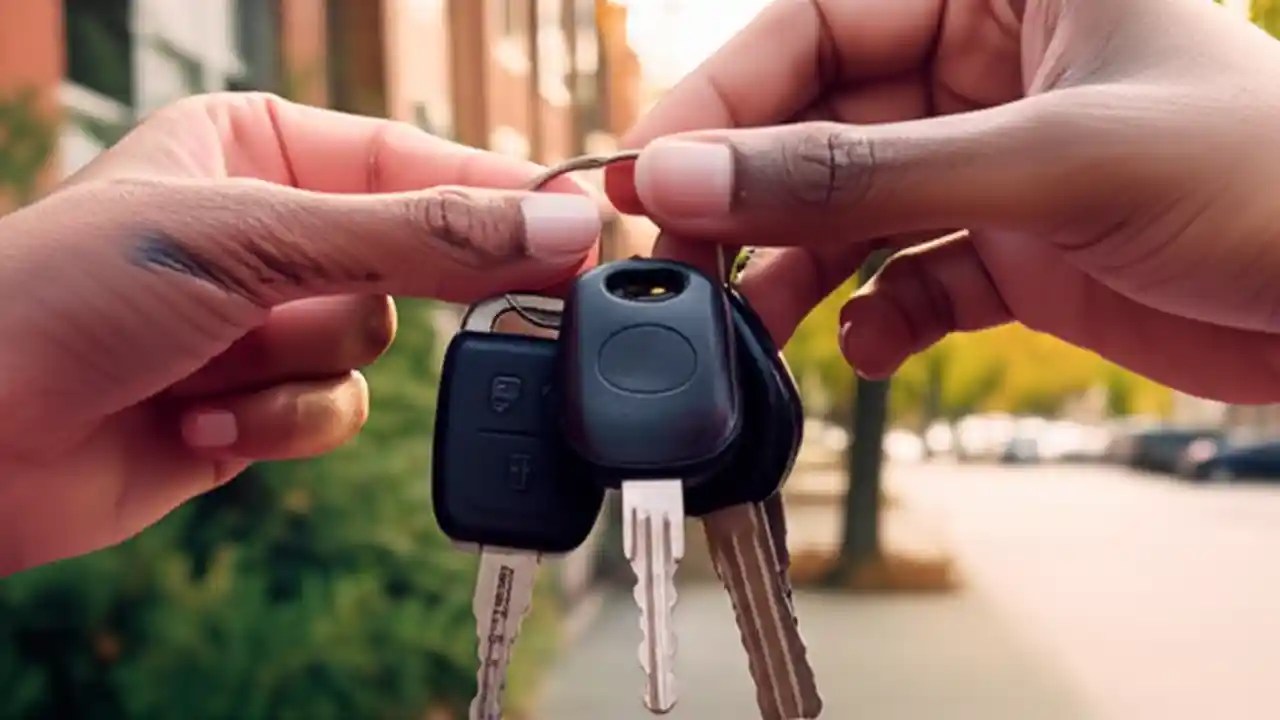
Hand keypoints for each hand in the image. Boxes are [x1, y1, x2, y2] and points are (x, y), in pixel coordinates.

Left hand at [0, 92, 600, 573]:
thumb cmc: (61, 293)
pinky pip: (335, 411)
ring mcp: (264, 322)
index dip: (498, 189)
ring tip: (212, 365)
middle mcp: (270, 231)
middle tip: (471, 298)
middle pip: (408, 258)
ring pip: (374, 344)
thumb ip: (420, 234)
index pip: (415, 157)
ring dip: (300, 367)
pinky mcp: (257, 405)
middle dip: (378, 293)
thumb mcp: (258, 235)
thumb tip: (556, 226)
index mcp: (259, 146)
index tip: (583, 219)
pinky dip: (278, 422)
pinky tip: (196, 416)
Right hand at [607, 0, 1279, 402]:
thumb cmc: (1262, 185)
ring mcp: (997, 162)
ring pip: (853, 207)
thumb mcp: (1044, 162)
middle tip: (681, 265)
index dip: (724, 101)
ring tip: (754, 326)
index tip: (654, 176)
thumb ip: (854, 174)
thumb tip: (688, 179)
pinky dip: (878, 317)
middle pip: (819, 121)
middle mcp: (988, 66)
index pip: (816, 22)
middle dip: (751, 199)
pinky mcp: (1015, 248)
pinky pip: (908, 275)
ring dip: (797, 269)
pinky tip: (870, 349)